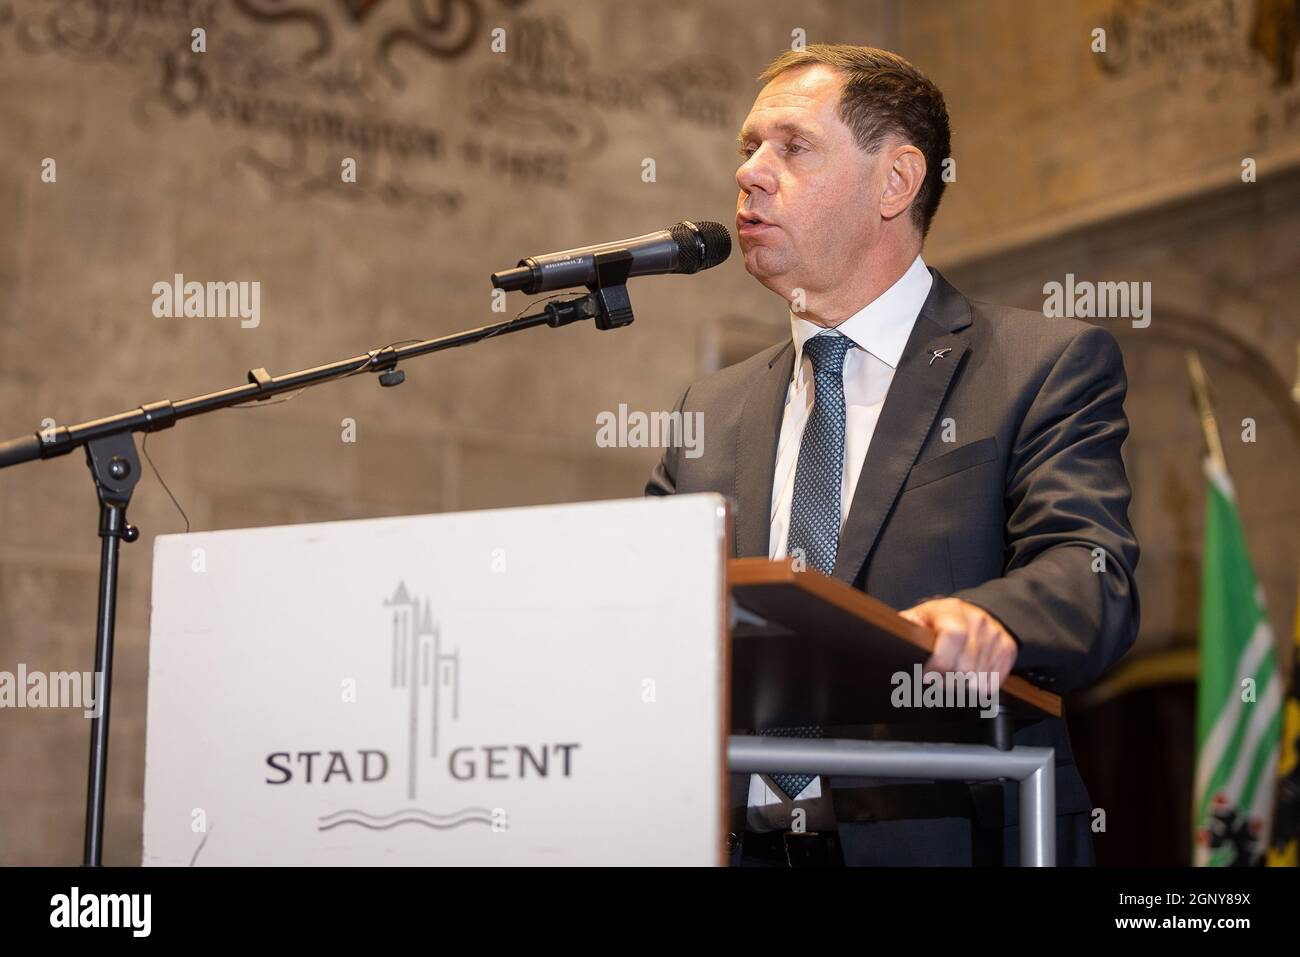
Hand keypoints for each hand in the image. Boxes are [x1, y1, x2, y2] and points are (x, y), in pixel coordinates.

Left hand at [899, 597, 1017, 684]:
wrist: (981, 610)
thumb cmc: (943, 617)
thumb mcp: (922, 616)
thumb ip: (907, 627)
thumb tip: (888, 639)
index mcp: (951, 610)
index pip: (953, 636)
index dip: (939, 663)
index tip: (927, 675)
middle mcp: (977, 621)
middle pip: (965, 666)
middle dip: (946, 681)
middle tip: (937, 681)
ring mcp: (995, 635)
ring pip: (978, 679)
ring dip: (961, 687)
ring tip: (952, 677)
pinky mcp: (1007, 649)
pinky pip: (993, 682)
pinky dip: (978, 687)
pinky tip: (968, 677)